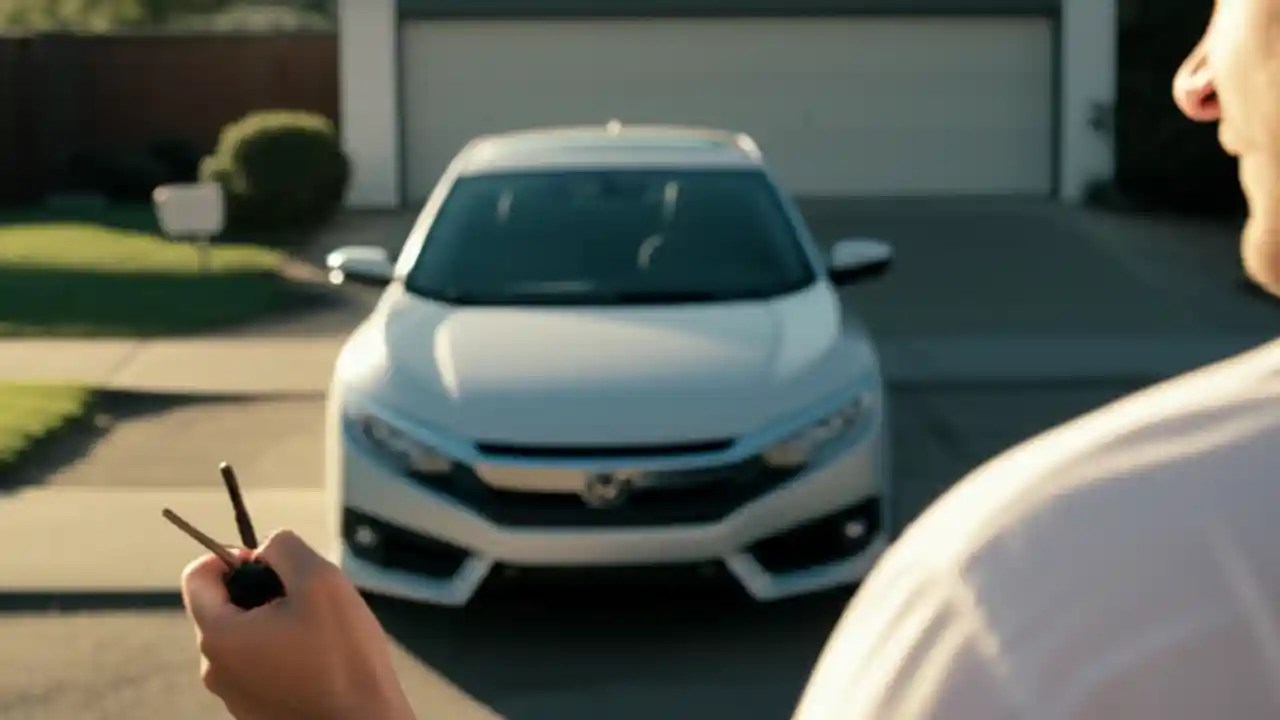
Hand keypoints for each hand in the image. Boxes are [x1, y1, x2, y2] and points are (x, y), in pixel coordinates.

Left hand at [180, 530, 415, 719]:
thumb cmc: (344, 657)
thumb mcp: (320, 580)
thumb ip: (285, 547)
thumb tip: (267, 547)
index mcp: (218, 635)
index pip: (196, 575)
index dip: (231, 555)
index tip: (271, 562)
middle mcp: (214, 669)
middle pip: (223, 605)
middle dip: (261, 590)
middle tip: (308, 600)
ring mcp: (233, 695)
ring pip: (244, 636)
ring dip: (275, 623)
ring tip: (320, 635)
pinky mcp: (255, 712)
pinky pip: (259, 666)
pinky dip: (284, 653)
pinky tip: (320, 663)